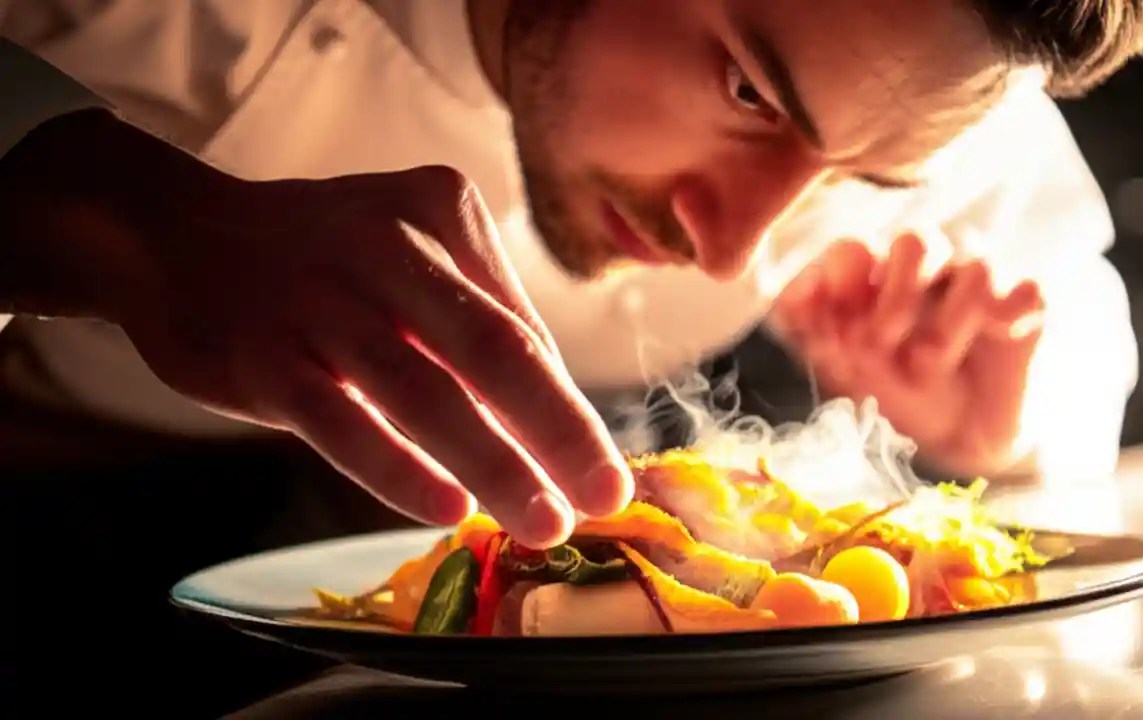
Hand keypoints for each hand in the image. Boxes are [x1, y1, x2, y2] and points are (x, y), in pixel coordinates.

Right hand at [0, 109, 630, 547]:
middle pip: (495, 350)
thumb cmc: (319, 260)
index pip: (521, 327)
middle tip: (603, 495)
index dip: (568, 406)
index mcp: (439, 211)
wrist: (174, 237)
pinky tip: (447, 507)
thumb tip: (552, 411)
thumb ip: (476, 316)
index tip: (601, 467)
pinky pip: (343, 423)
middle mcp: (387, 245)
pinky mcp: (265, 355)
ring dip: (494, 463)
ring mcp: (321, 300)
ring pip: (425, 391)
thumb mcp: (407, 251)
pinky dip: (399, 469)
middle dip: (559, 432)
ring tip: (540, 519)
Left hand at [770, 233, 1044, 477]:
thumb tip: (791, 297)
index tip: (833, 333)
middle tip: (878, 348)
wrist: (961, 441)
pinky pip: (1024, 285)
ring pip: (973, 262)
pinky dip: (1005, 316)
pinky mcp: (1025, 300)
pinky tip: (995, 339)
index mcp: (876, 275)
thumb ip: (815, 332)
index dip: (841, 284)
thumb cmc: (897, 394)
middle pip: (916, 240)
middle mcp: (927, 268)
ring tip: (928, 366)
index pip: (855, 249)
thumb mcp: (847, 371)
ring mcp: (977, 279)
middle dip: (894, 298)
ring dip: (945, 324)